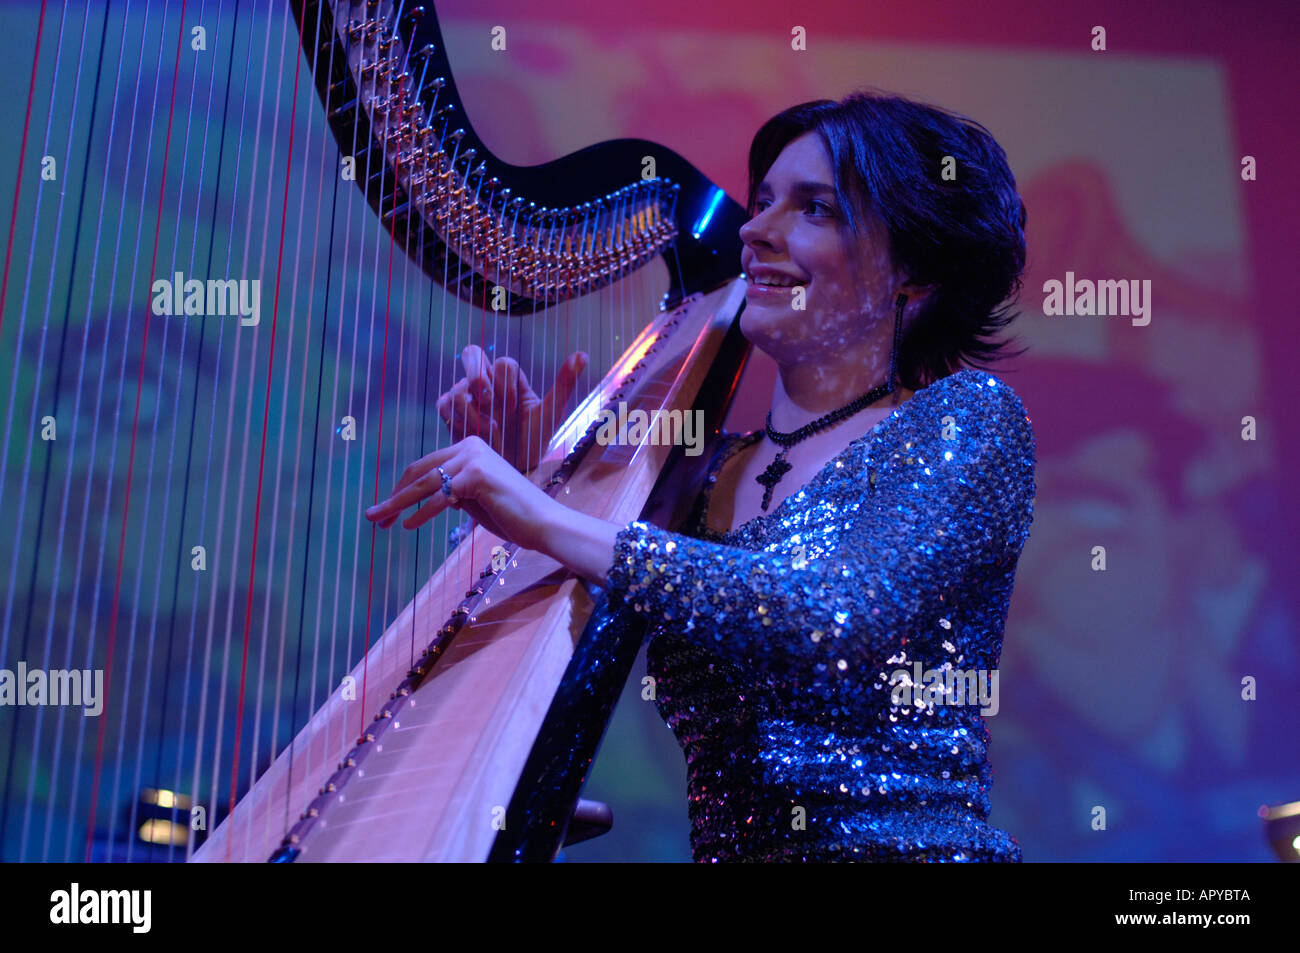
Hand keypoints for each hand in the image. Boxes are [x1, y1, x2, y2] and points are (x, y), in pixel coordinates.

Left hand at [364, 435, 563, 552]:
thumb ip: (452, 491)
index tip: (385, 510)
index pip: (426, 466)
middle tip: (373, 517)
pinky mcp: (477, 475)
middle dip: (393, 496)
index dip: (402, 489)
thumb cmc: (512, 515)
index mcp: (470, 447)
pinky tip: (408, 526)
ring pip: (425, 483)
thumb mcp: (475, 499)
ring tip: (378, 521)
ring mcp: (473, 458)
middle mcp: (470, 446)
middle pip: (419, 471)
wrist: (543, 523)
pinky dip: (421, 512)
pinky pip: (440, 496)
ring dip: (397, 504)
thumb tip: (424, 495)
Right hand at [437, 345, 587, 472]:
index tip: (513, 407)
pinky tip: (473, 436)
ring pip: (458, 387)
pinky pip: (444, 405)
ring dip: (474, 413)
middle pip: (472, 354)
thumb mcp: (550, 413)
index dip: (505, 383)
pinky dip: (457, 420)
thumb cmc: (533, 439)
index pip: (502, 362)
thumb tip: (583, 354)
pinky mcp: (450, 413)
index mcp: (510, 378)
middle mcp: (487, 382)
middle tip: (490, 403)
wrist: (514, 468)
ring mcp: (466, 396)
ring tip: (489, 434)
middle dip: (478, 379)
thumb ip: (564, 384)